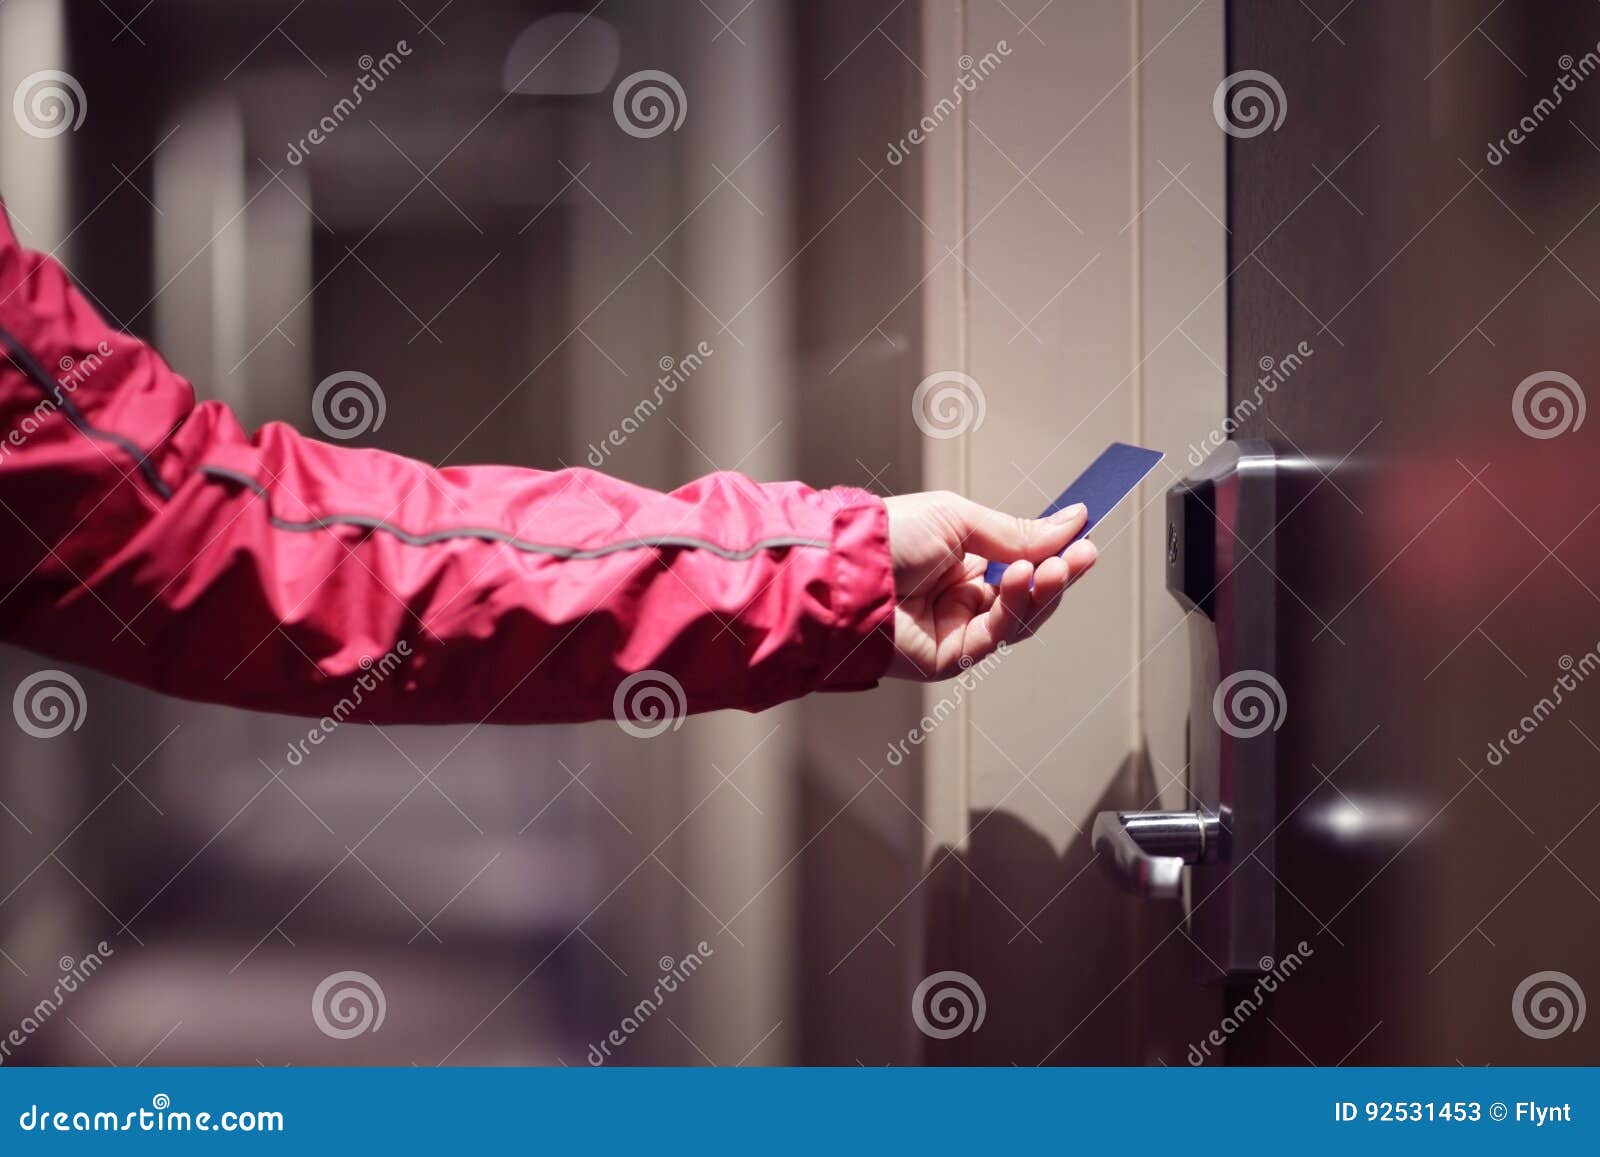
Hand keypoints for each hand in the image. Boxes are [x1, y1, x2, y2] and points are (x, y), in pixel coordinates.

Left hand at [882, 491, 1097, 681]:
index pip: (1023, 559)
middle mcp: (962, 594)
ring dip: (1044, 591)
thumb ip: (1017, 532)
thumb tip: (1070, 521)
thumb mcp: (959, 519)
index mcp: (962, 559)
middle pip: (1029, 593)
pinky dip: (1016, 607)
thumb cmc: (886, 537)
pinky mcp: (951, 656)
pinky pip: (997, 635)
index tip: (1084, 536)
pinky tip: (1023, 578)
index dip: (1054, 551)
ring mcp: (957, 626)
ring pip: (1020, 618)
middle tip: (1084, 554)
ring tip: (1056, 567)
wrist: (846, 570)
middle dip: (1059, 574)